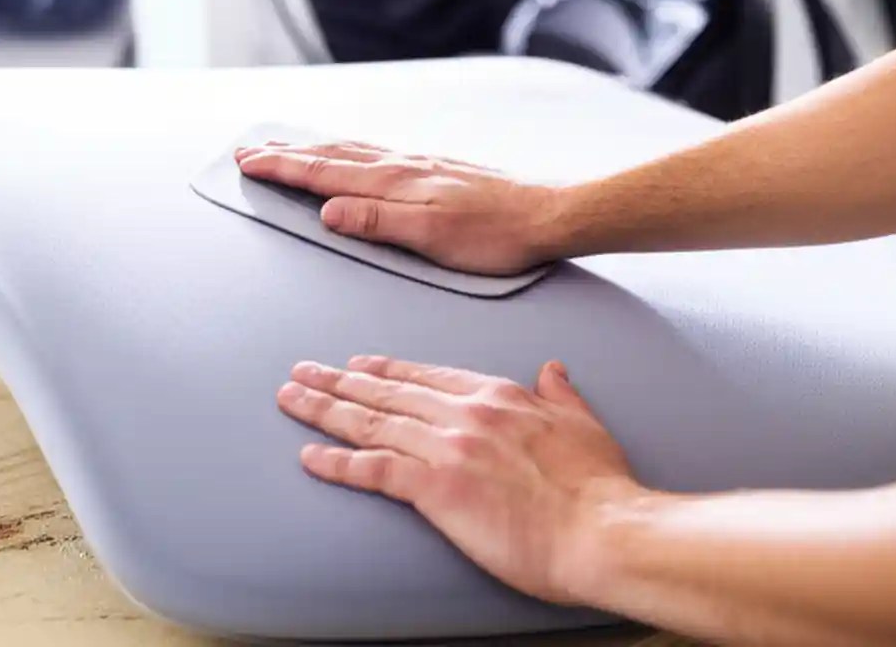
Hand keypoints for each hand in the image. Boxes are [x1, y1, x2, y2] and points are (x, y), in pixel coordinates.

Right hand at [236, 142, 566, 275]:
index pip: (324, 173)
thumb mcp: (431, 237)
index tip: (248, 161)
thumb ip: (377, 221)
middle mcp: (403, 166)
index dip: (283, 168)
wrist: (547, 215)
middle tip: (251, 148)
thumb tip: (328, 211)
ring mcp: (420, 165)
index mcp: (395, 183)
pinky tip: (351, 152)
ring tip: (286, 144)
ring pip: (353, 150)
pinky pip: (375, 153)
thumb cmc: (495, 235)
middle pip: (332, 154)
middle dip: (287, 151)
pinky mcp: (436, 171)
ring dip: (313, 147)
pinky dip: (347, 150)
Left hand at [275, 355, 653, 604]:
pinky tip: (310, 457)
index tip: (357, 365)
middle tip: (302, 373)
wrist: (603, 530)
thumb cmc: (599, 488)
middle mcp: (467, 413)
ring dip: (324, 410)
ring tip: (292, 400)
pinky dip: (338, 462)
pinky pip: (374, 469)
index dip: (386, 371)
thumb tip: (553, 369)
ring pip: (372, 422)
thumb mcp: (585, 424)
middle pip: (387, 393)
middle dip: (339, 381)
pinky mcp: (438, 488)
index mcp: (499, 396)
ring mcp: (449, 447)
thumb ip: (561, 394)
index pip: (428, 377)